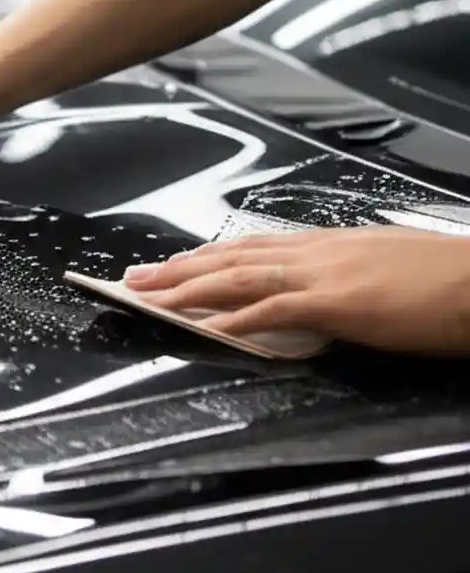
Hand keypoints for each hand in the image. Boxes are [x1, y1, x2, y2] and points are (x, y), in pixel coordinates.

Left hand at [122, 226, 469, 355]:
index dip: (203, 256)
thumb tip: (315, 293)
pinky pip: (275, 309)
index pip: (248, 246)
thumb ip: (339, 277)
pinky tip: (206, 327)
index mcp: (325, 245)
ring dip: (187, 288)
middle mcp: (315, 252)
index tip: (170, 263)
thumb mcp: (380, 266)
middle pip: (229, 256)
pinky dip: (236, 318)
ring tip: (149, 297)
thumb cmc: (443, 279)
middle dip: (177, 269)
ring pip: (238, 277)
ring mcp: (324, 274)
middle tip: (135, 279)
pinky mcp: (339, 301)